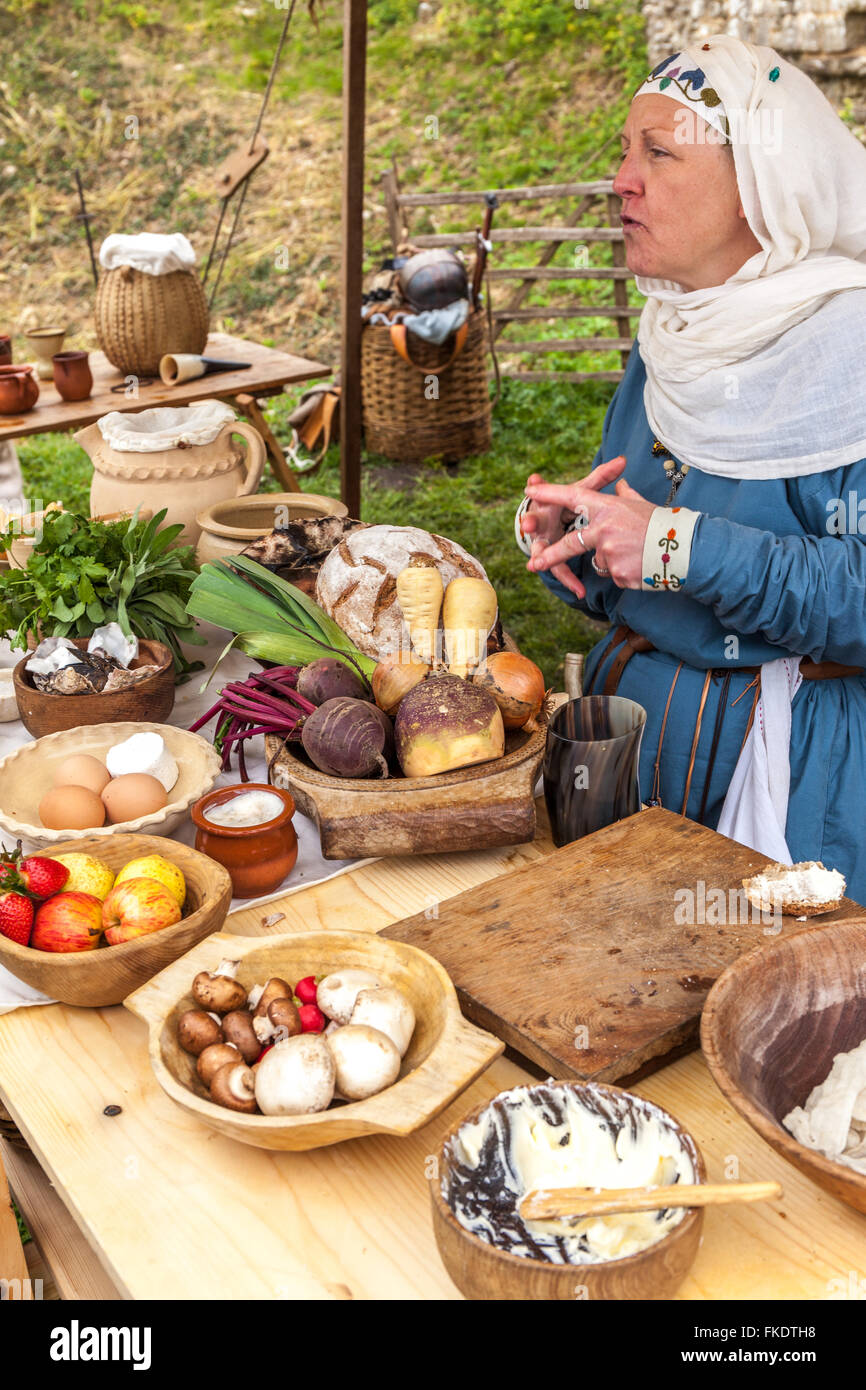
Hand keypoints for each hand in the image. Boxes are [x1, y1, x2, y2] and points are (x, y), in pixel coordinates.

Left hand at [525, 458, 653, 592]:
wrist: (686, 548)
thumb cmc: (664, 523)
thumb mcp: (641, 504)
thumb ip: (625, 495)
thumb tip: (620, 483)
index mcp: (608, 508)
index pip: (574, 497)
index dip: (551, 494)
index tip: (530, 491)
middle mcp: (604, 530)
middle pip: (571, 544)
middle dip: (550, 556)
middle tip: (532, 564)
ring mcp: (609, 553)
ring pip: (599, 561)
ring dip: (611, 560)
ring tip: (636, 553)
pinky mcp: (617, 574)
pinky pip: (613, 575)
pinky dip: (623, 572)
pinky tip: (641, 565)